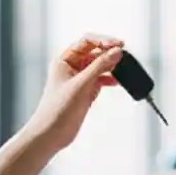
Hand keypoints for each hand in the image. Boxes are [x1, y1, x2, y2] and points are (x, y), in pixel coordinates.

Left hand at [29, 35, 123, 149]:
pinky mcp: (86, 91)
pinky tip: (117, 81)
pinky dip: (110, 79)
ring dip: (111, 66)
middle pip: (95, 52)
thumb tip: (116, 51)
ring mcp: (80, 79)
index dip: (104, 40)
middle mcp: (72, 67)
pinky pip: (101, 79)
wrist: (51, 134)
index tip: (119, 45)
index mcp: (64, 60)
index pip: (87, 41)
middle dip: (109, 53)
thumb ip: (100, 66)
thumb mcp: (81, 84)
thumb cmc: (57, 109)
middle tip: (124, 57)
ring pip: (100, 66)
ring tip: (122, 70)